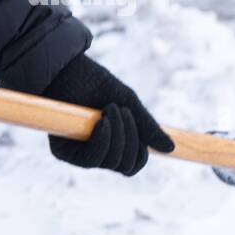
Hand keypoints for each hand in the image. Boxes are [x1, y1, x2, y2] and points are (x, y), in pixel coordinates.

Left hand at [40, 55, 174, 175]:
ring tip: (110, 108)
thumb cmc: (93, 83)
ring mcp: (79, 155)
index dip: (141, 152)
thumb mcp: (128, 104)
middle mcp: (96, 154)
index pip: (133, 165)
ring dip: (118, 134)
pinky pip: (92, 159)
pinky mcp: (63, 152)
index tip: (138, 124)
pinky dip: (103, 140)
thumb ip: (147, 127)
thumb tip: (171, 149)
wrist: (63, 68)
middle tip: (123, 110)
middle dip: (132, 139)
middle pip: (125, 166)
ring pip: (112, 162)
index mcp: (112, 145)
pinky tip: (102, 121)